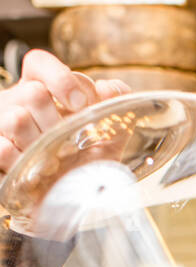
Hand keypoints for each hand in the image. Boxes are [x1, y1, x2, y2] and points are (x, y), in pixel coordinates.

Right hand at [0, 49, 130, 177]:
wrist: (65, 202)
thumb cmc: (82, 165)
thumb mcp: (106, 139)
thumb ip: (113, 110)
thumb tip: (110, 88)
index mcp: (41, 90)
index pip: (40, 63)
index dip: (61, 79)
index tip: (81, 104)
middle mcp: (17, 102)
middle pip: (33, 93)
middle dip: (57, 124)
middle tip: (68, 147)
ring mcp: (2, 125)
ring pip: (17, 119)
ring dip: (41, 146)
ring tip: (51, 163)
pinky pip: (2, 149)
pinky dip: (24, 163)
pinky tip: (34, 173)